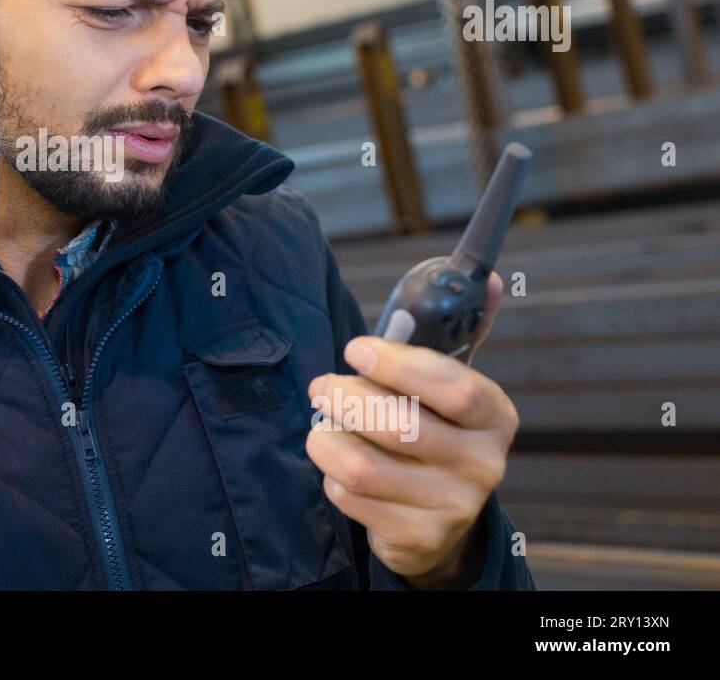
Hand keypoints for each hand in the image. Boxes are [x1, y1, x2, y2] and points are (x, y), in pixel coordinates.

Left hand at [306, 272, 518, 587]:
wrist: (441, 517)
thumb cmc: (436, 428)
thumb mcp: (451, 385)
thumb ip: (459, 333)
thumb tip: (485, 278)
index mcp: (497, 416)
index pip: (455, 387)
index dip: (398, 365)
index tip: (355, 349)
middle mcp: (485, 465)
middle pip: (400, 428)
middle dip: (346, 399)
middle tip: (320, 386)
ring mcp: (453, 507)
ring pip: (366, 467)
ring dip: (328, 438)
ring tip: (320, 424)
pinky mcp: (417, 539)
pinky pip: (353, 499)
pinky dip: (332, 476)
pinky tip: (337, 464)